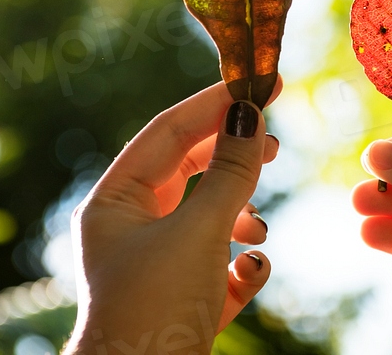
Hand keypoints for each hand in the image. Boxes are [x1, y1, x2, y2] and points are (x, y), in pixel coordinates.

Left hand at [62, 81, 279, 354]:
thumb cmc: (155, 310)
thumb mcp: (199, 231)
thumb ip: (230, 172)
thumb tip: (250, 114)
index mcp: (115, 203)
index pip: (168, 133)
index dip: (215, 103)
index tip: (260, 82)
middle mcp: (132, 230)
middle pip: (190, 171)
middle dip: (234, 158)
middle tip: (276, 142)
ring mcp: (158, 266)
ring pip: (208, 217)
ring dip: (241, 214)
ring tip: (259, 222)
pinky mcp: (183, 302)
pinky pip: (219, 265)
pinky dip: (241, 263)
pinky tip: (251, 268)